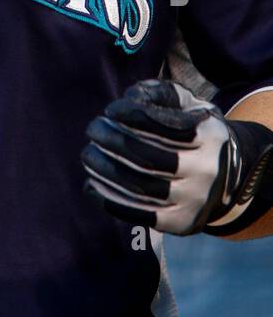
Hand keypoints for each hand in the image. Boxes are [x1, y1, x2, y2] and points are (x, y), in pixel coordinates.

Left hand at [81, 78, 253, 235]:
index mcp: (209, 136)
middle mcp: (205, 171)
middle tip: (93, 128)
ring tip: (88, 155)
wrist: (228, 178)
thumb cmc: (196, 132)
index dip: (132, 115)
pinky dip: (111, 201)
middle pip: (148, 158)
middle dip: (113, 141)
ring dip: (105, 171)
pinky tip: (91, 186)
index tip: (110, 110)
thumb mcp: (190, 104)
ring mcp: (194, 200)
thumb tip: (130, 97)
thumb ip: (161, 93)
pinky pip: (140, 214)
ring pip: (141, 187)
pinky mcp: (181, 223)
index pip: (164, 125)